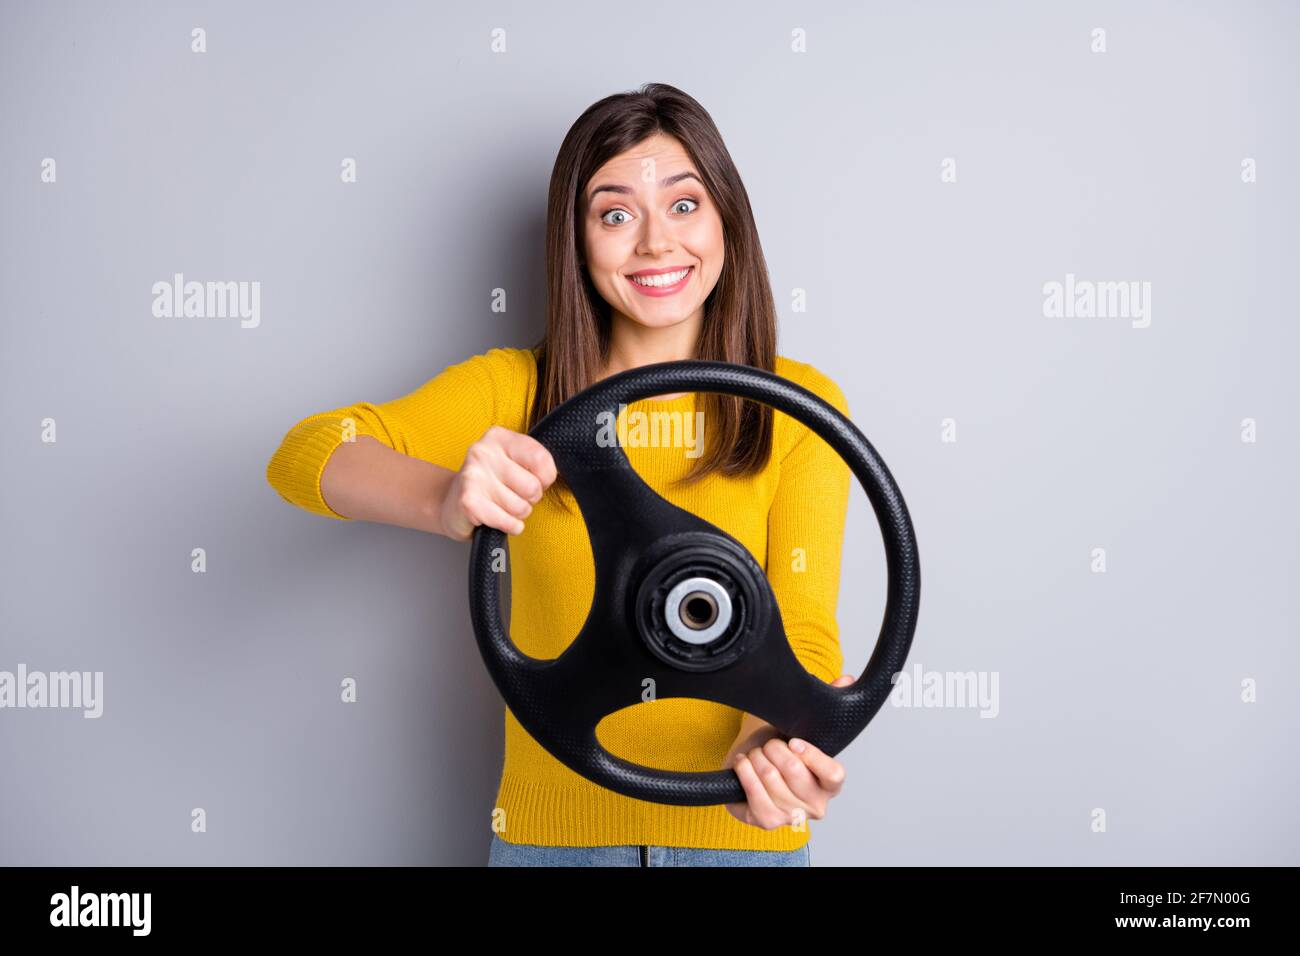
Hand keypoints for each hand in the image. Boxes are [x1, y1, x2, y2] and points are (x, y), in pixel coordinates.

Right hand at [439, 425, 556, 541]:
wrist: (450, 503)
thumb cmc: (490, 484)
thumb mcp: (513, 462)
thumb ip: (534, 462)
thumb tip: (548, 478)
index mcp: (498, 437)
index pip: (541, 459)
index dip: (545, 478)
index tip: (533, 480)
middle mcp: (484, 452)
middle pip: (533, 487)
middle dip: (529, 499)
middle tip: (511, 495)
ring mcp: (474, 476)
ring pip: (521, 507)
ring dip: (516, 514)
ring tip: (500, 505)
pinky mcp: (469, 502)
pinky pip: (509, 522)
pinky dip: (509, 526)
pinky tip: (496, 518)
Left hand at [723, 674, 853, 829]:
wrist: (750, 761)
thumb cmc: (780, 744)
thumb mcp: (802, 723)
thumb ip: (826, 701)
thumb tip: (846, 680)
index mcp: (830, 783)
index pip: (834, 774)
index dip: (812, 755)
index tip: (794, 740)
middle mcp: (815, 805)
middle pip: (793, 770)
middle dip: (773, 748)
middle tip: (768, 743)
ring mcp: (791, 816)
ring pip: (771, 780)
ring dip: (756, 759)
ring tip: (755, 754)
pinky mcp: (766, 821)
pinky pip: (755, 798)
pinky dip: (745, 774)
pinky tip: (742, 763)